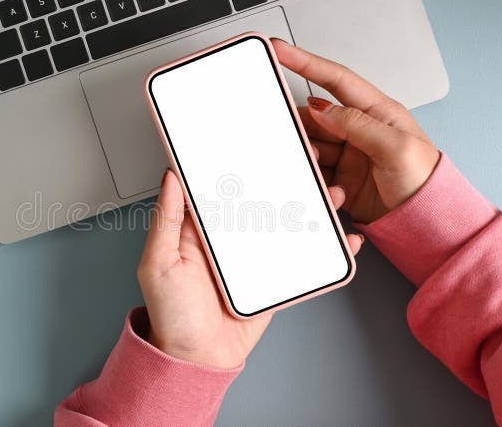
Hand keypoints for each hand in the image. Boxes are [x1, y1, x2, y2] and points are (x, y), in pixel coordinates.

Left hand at [137, 170, 363, 367]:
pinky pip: (302, 259)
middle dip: (287, 176)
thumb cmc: (171, 315)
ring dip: (311, 206)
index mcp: (201, 230)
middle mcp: (230, 240)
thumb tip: (170, 177)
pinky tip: (343, 238)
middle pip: (263, 199)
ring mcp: (254, 259)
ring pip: (287, 223)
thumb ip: (166, 221)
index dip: (241, 163)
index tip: (260, 141)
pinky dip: (326, 248)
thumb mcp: (158, 264)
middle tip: (307, 157)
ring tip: (331, 190)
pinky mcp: (273, 279)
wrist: (196, 360)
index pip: (223, 187)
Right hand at [272, 39, 440, 222]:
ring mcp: (349, 154)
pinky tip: (332, 188)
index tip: (280, 50)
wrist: (427, 223)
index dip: (305, 62)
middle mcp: (360, 130)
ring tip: (320, 168)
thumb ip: (357, 124)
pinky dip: (316, 178)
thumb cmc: (425, 182)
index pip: (335, 79)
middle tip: (290, 134)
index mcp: (377, 112)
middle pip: (315, 117)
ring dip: (309, 156)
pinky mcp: (342, 178)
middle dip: (301, 126)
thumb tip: (323, 109)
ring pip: (312, 146)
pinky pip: (316, 171)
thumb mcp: (396, 147)